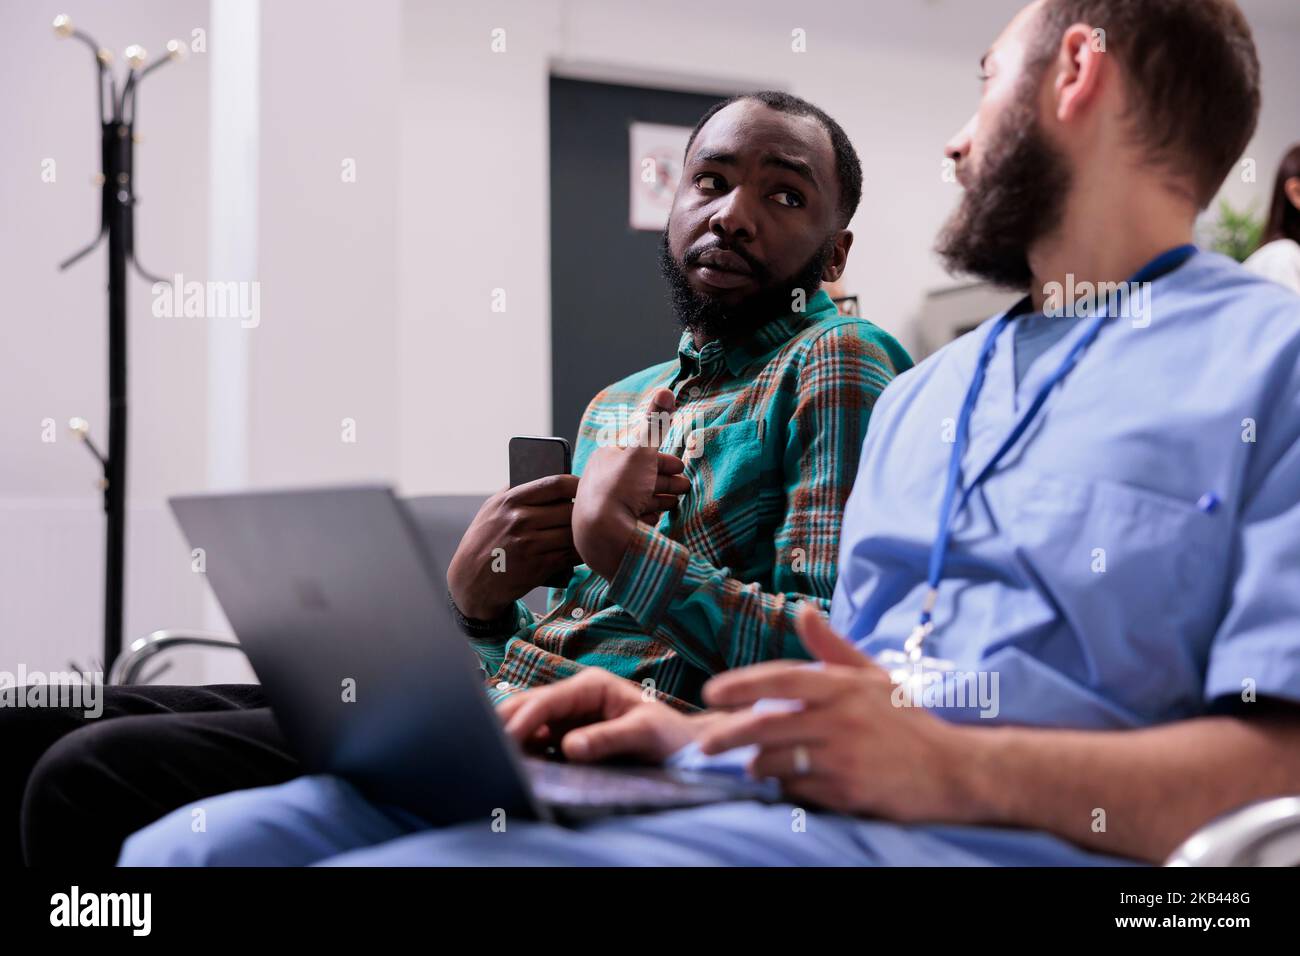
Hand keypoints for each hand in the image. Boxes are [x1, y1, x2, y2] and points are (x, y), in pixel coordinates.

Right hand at [446, 474, 580, 620]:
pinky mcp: (538, 567)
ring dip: (585, 533)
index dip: (578, 483)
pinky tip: (583, 549)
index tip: (587, 485)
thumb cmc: (485, 540)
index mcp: (511, 500)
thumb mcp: (492, 508)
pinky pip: (570, 556)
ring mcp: (530, 545)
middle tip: (594, 511)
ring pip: (572, 534)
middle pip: (569, 509)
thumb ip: (517, 490)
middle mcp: (520, 520)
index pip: (556, 484)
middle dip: (584, 511)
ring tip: (591, 530)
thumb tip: (551, 473)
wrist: (470, 579)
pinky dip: (580, 552)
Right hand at [497, 669, 711, 763]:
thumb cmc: (669, 736)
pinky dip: (522, 751)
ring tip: (490, 754)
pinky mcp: (565, 737)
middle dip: (505, 723)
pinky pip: (536, 742)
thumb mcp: (645, 733)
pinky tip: (511, 763)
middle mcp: (574, 697)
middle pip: (528, 705)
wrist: (683, 749)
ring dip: (510, 736)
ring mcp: (567, 718)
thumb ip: (609, 738)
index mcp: (592, 686)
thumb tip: (569, 746)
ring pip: (526, 722)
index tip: (506, 739)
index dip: (524, 718)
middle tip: (484, 745)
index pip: (548, 699)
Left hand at [572, 387, 689, 577]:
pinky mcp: (608, 532)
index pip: (637, 455)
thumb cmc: (620, 487)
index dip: (661, 459)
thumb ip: (656, 422)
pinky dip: (645, 517)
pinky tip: (655, 519)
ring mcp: (603, 509)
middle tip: (685, 486)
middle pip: (639, 478)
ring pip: (635, 499)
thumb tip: (666, 390)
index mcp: (605, 460)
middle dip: (664, 480)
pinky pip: (629, 521)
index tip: (680, 466)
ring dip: (658, 498)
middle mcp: (600, 482)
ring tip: (676, 503)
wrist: (603, 535)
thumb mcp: (641, 450)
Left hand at [697, 604, 975, 822]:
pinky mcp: (848, 791)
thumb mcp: (873, 676)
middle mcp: (841, 718)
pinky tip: (786, 784)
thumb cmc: (907, 720)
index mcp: (844, 686)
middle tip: (705, 745)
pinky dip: (787, 788)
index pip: (782, 680)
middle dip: (729, 735)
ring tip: (754, 766)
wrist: (954, 770)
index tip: (712, 692)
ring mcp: (844, 756)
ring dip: (758, 765)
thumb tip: (802, 610)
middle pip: (768, 725)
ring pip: (778, 760)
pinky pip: (799, 790)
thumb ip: (832, 647)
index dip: (742, 685)